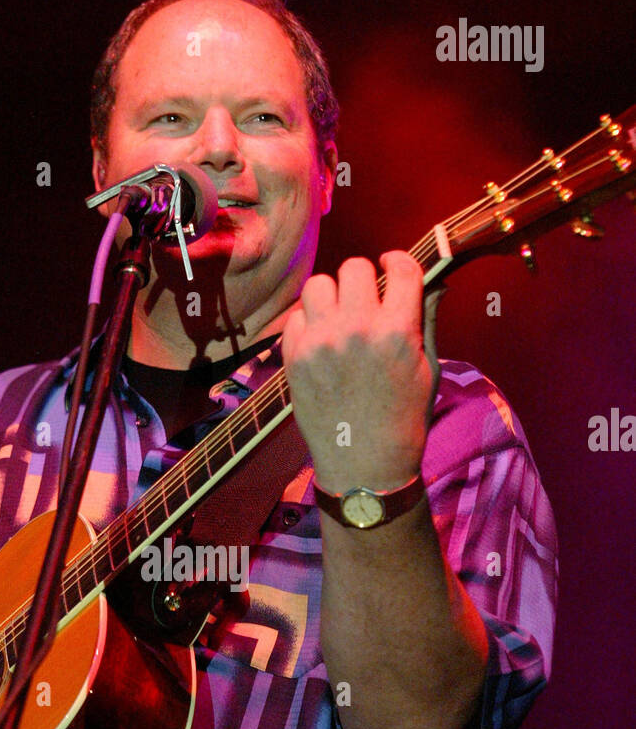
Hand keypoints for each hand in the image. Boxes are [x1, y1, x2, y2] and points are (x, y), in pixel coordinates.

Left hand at [282, 251, 436, 492]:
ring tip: (339, 315)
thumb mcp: (427, 370)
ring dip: (331, 295)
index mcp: (398, 330)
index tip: (393, 266)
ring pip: (319, 284)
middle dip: (364, 279)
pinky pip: (296, 317)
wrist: (365, 467)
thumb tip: (434, 283)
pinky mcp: (295, 358)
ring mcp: (321, 342)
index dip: (398, 261)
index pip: (400, 267)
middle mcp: (357, 329)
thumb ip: (426, 321)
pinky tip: (321, 341)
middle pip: (354, 267)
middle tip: (365, 298)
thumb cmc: (403, 420)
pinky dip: (308, 323)